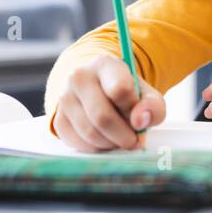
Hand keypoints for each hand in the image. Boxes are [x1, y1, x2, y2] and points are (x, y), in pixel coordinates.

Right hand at [52, 54, 166, 152]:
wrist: (96, 88)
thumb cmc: (125, 92)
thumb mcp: (145, 93)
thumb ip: (152, 106)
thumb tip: (140, 121)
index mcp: (104, 64)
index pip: (119, 89)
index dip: (134, 110)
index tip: (139, 117)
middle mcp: (79, 77)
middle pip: (102, 116)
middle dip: (124, 136)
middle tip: (134, 141)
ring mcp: (64, 98)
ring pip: (90, 133)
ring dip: (111, 144)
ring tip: (120, 139)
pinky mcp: (58, 119)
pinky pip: (79, 143)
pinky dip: (96, 148)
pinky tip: (105, 139)